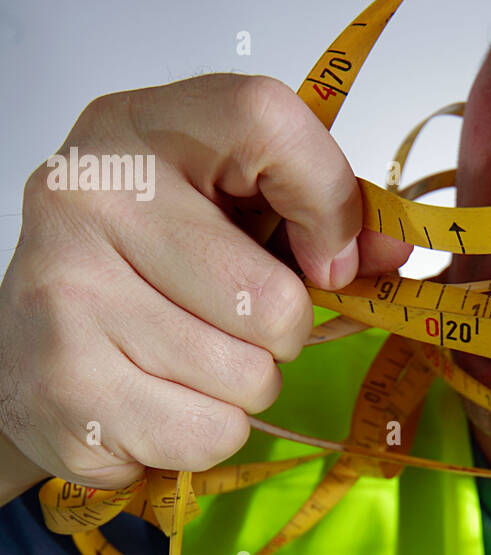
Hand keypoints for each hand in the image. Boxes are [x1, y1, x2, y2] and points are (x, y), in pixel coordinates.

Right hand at [0, 74, 409, 498]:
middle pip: (273, 298)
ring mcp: (66, 291)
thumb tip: (390, 249)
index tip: (328, 256)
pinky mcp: (63, 387)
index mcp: (141, 127)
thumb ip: (322, 214)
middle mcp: (90, 194)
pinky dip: (205, 433)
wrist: (27, 347)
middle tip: (232, 318)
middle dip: (283, 331)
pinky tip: (156, 398)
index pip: (267, 120)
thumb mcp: (234, 210)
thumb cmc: (149, 268)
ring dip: (244, 385)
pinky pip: (210, 434)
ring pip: (249, 376)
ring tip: (187, 358)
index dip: (328, 197)